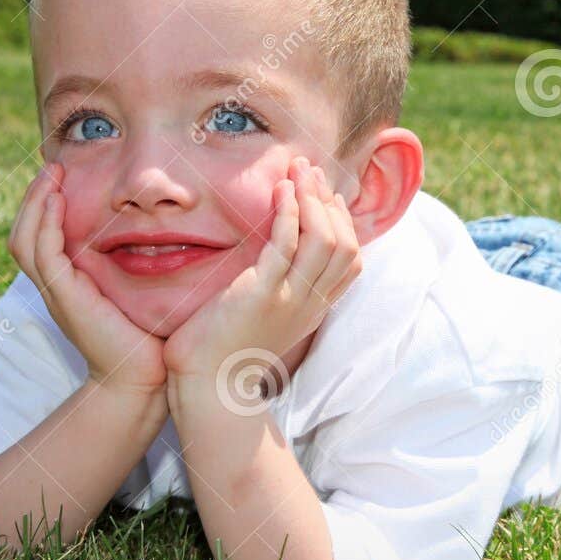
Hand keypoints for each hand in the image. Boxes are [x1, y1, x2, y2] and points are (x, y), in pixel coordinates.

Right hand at [8, 161, 168, 397]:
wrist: (143, 378)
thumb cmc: (148, 335)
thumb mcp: (137, 289)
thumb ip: (137, 262)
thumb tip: (162, 231)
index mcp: (67, 282)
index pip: (41, 235)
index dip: (45, 204)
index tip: (64, 175)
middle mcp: (55, 286)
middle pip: (23, 232)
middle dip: (34, 196)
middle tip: (52, 166)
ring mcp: (55, 292)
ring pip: (25, 239)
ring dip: (35, 202)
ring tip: (52, 175)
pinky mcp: (63, 296)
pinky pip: (44, 252)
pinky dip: (46, 223)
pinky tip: (58, 201)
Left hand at [162, 156, 361, 389]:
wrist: (209, 389)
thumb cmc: (228, 351)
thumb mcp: (268, 317)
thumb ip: (281, 287)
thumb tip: (279, 254)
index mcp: (315, 308)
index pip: (351, 259)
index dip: (343, 221)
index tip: (324, 194)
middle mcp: (310, 304)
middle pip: (345, 244)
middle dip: (329, 201)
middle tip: (309, 170)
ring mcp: (290, 299)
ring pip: (324, 240)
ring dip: (313, 198)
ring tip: (297, 171)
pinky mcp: (262, 295)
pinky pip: (287, 245)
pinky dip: (289, 212)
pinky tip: (281, 190)